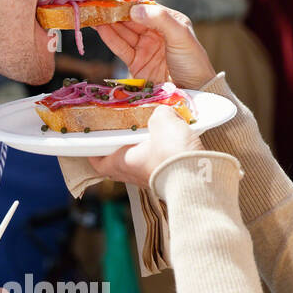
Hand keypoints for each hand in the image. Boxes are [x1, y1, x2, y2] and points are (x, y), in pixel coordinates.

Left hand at [88, 103, 206, 187]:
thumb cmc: (172, 152)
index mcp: (123, 163)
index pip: (99, 163)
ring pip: (139, 164)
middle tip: (121, 134)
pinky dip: (160, 154)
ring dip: (141, 151)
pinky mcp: (170, 178)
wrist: (200, 175)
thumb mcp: (162, 121)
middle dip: (118, 149)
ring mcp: (152, 179)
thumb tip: (162, 112)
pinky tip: (168, 141)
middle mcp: (134, 175)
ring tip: (147, 133)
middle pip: (118, 163)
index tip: (92, 143)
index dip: (93, 153)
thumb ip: (158, 113)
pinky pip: (159, 164)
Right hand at [96, 2, 216, 89]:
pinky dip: (109, 37)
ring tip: (93, 13)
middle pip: (131, 19)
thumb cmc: (193, 63)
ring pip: (123, 31)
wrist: (193, 93)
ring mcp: (145, 48)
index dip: (128, 0)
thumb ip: (160, 19)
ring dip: (108, 22)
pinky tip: (99, 28)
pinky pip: (120, 47)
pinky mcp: (136, 63)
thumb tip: (134, 8)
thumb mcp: (181, 36)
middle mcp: (156, 32)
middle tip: (97, 1)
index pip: (145, 7)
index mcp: (169, 21)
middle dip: (114, 10)